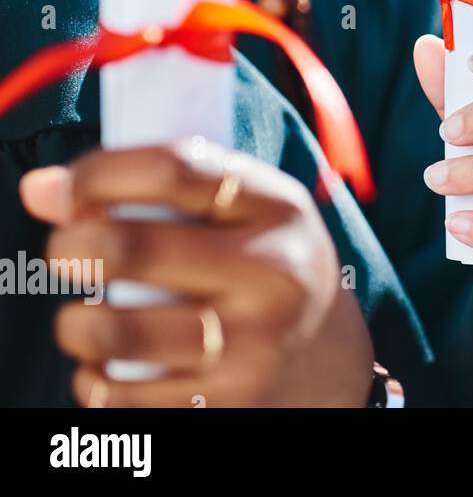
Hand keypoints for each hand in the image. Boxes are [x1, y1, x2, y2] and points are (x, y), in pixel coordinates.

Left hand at [19, 140, 372, 406]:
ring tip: (86, 318)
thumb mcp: (243, 213)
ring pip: (115, 331)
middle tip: (67, 252)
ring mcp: (254, 344)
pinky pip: (122, 396)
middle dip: (70, 246)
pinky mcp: (230, 403)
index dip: (101, 171)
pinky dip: (96, 380)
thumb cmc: (265, 268)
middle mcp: (274, 273)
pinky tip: (111, 364)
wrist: (330, 360)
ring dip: (76, 324)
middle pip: (131, 248)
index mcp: (279, 210)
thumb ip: (160, 192)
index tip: (74, 187)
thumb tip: (42, 189)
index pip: (174, 170)